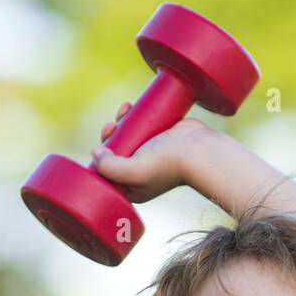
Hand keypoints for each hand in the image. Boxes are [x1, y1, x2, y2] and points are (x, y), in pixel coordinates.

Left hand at [90, 101, 212, 202]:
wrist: (199, 148)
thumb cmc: (169, 164)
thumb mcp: (134, 172)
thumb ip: (110, 168)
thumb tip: (96, 153)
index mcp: (134, 188)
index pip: (108, 175)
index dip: (100, 159)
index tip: (101, 147)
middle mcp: (140, 172)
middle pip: (115, 153)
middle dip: (109, 137)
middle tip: (111, 128)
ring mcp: (150, 153)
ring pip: (126, 136)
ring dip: (119, 122)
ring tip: (123, 112)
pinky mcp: (158, 137)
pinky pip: (138, 125)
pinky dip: (131, 116)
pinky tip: (128, 107)